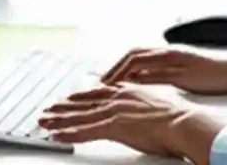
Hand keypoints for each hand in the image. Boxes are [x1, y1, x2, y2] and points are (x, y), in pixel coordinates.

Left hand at [38, 83, 223, 162]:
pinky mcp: (113, 126)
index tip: (68, 98)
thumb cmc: (175, 120)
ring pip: (80, 116)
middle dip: (63, 107)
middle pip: (84, 103)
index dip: (80, 96)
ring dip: (60, 120)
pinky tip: (57, 135)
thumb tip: (136, 113)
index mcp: (127, 92)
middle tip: (48, 110)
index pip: (98, 92)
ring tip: (44, 122)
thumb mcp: (153, 106)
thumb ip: (139, 106)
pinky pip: (85, 131)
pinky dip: (69, 134)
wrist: (182, 123)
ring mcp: (114, 112)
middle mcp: (117, 99)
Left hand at [102, 47, 226, 94]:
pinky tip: (131, 86)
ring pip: (141, 60)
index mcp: (166, 52)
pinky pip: (157, 72)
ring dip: (122, 71)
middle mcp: (167, 52)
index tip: (103, 78)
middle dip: (114, 67)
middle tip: (99, 82)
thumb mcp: (179, 73)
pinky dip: (141, 77)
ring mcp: (174, 58)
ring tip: (108, 85)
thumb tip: (137, 80)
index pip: (134, 55)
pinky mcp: (182, 68)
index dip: (117, 65)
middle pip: (132, 55)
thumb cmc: (211, 74)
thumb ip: (159, 75)